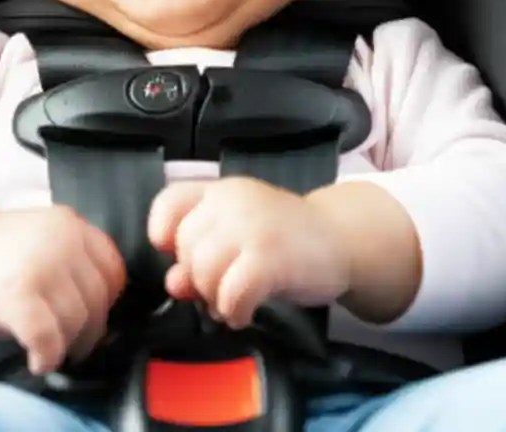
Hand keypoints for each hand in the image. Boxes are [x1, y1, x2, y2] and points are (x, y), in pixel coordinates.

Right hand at [0, 206, 126, 374]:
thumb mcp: (41, 237)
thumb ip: (74, 259)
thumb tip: (103, 310)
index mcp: (70, 224)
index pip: (113, 271)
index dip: (105, 301)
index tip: (89, 315)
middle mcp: (62, 240)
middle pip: (98, 301)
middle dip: (87, 330)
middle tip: (70, 343)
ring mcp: (41, 267)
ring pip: (77, 323)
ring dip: (65, 347)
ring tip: (49, 350)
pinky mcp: (18, 296)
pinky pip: (48, 339)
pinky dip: (47, 357)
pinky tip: (38, 360)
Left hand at [147, 178, 350, 329]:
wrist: (343, 241)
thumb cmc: (286, 241)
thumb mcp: (238, 240)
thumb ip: (201, 256)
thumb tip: (174, 283)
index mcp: (220, 191)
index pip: (168, 202)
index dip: (163, 233)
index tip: (178, 255)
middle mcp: (232, 201)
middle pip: (184, 248)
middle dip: (197, 278)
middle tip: (221, 290)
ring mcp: (252, 227)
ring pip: (203, 272)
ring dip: (214, 299)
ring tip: (233, 304)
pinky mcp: (270, 257)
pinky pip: (231, 293)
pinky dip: (233, 312)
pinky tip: (244, 314)